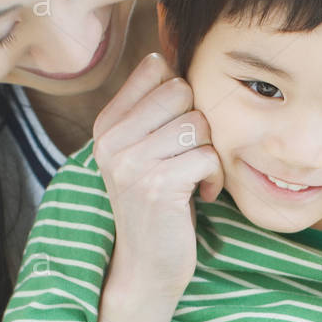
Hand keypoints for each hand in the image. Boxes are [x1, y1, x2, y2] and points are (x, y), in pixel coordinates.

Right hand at [92, 52, 224, 301]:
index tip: (181, 128)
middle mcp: (112, 140)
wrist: (146, 267)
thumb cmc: (158, 206)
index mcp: (107, 125)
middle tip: (193, 155)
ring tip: (198, 177)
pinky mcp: (157, 186)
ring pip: (198, 123)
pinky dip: (214, 177)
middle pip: (181, 90)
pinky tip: (202, 195)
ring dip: (210, 152)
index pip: (155, 68)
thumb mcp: (145, 154)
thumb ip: (154, 111)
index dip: (182, 94)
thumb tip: (174, 55)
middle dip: (200, 123)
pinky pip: (208, 155)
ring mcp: (131, 162)